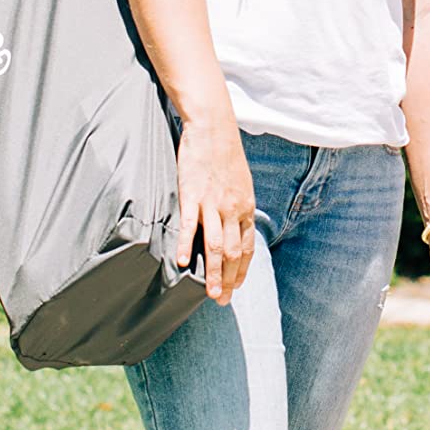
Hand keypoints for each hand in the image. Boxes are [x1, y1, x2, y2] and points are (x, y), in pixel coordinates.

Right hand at [175, 113, 254, 304]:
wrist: (213, 129)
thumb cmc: (226, 154)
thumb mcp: (242, 182)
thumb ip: (240, 205)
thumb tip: (238, 222)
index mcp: (246, 207)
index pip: (247, 247)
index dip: (242, 270)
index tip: (236, 286)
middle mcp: (233, 209)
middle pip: (233, 253)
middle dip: (229, 280)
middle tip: (222, 300)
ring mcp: (212, 204)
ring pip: (215, 246)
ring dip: (213, 274)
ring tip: (210, 294)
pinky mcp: (192, 195)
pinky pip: (190, 226)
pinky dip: (186, 246)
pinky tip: (182, 263)